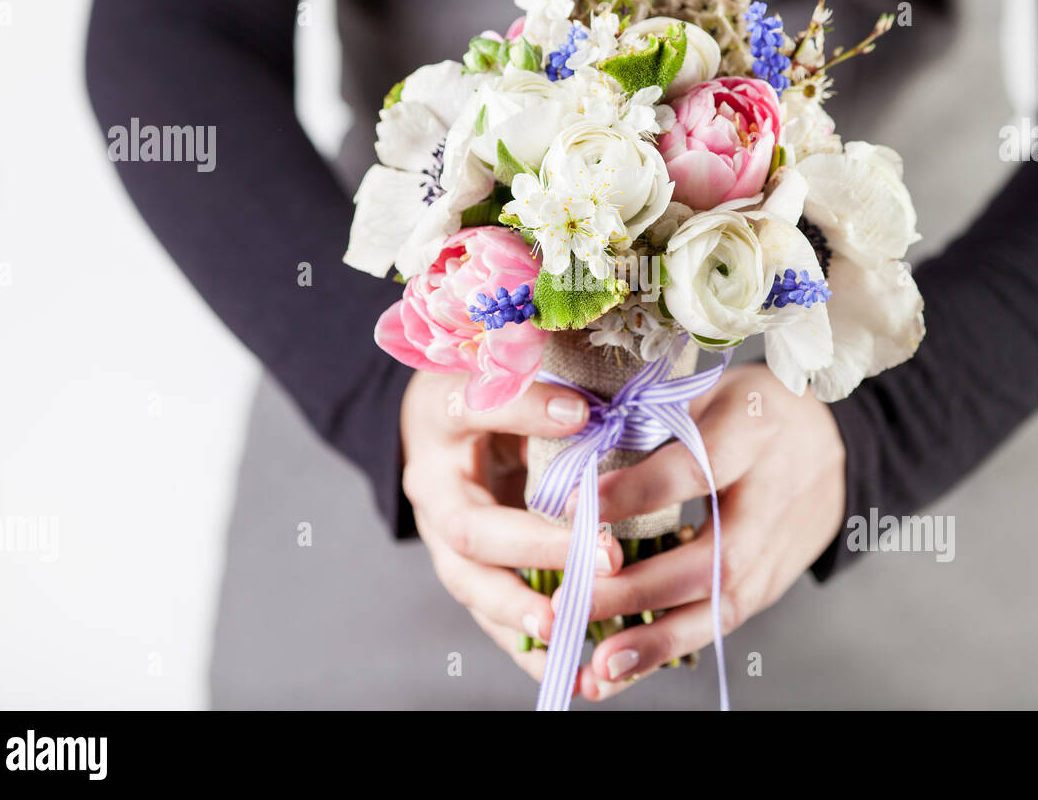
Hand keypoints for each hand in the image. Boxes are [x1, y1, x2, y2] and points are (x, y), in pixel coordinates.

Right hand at [400, 371, 625, 687]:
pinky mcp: (465, 571)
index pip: (474, 410)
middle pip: (472, 528)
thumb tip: (592, 408)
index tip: (581, 413)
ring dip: (523, 614)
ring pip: (472, 584)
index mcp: (442, 418)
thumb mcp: (509, 364)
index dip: (524, 412)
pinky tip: (567, 673)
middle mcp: (433, 486)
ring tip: (570, 632)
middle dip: (539, 548)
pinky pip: (491, 616)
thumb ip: (544, 380)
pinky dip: (527, 649)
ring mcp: (444, 536)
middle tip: (604, 558)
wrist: (444, 418)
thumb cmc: (490, 383)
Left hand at [558, 364, 845, 700]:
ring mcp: (776, 551)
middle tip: (571, 601)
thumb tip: (575, 450)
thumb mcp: (710, 391)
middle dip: (638, 588)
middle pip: (712, 558)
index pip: (696, 469)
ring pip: (721, 605)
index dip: (638, 492)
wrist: (837, 446)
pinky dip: (667, 650)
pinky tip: (619, 670)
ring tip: (598, 666)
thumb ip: (651, 417)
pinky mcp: (771, 585)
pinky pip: (719, 624)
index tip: (577, 508)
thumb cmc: (754, 410)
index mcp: (753, 434)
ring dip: (656, 641)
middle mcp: (771, 499)